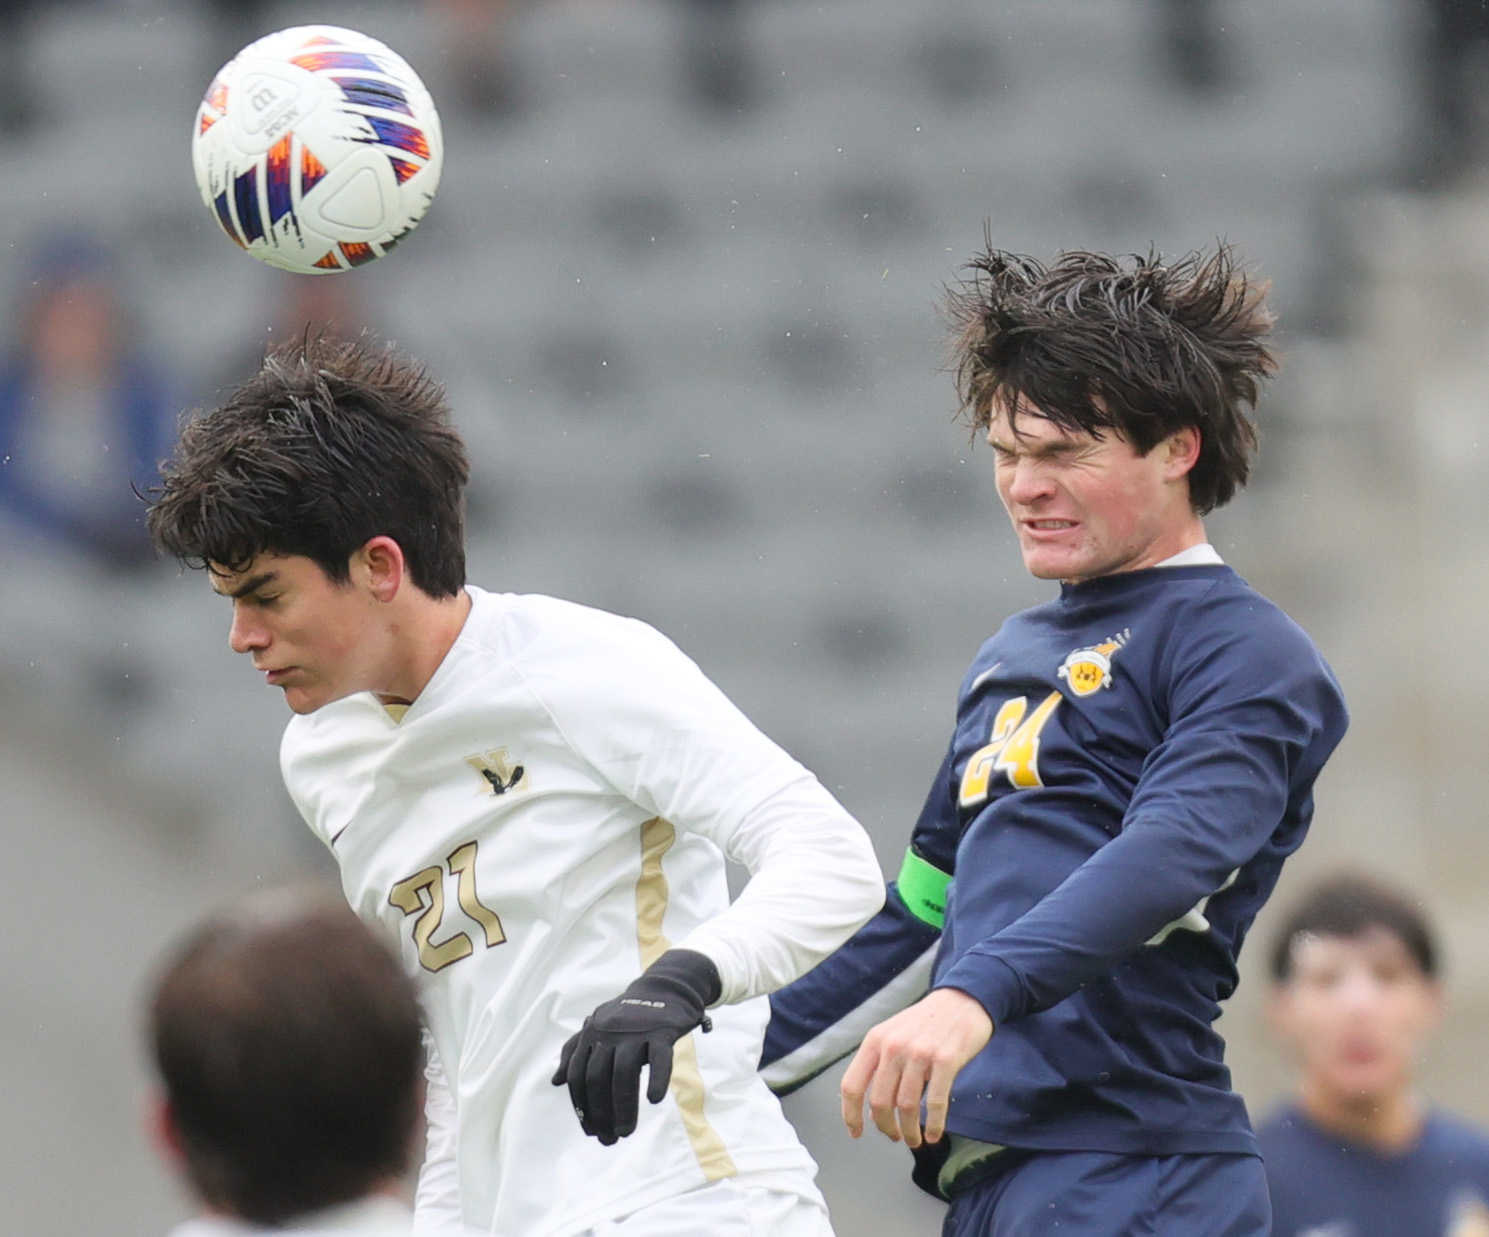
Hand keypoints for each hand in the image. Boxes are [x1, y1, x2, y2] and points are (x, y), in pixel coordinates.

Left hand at [552, 949, 720, 1144]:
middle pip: (598, 1078)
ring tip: (625, 1132)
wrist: (665, 988)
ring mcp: (636, 1031)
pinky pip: (660, 1058)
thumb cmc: (629, 1016)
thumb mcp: (597, 1027)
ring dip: (623, 1107)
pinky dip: (657, 1079)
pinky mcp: (663, 1031)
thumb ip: (575, 1051)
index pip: (579, 1076)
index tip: (591, 1131)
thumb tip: (556, 1081)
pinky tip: (653, 1099)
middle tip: (609, 1140)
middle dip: (600, 1113)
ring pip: (625, 1073)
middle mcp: (609, 1032)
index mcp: (591, 1033)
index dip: (582, 1106)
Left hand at [839, 987, 992, 1148]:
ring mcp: (919, 1053)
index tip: (856, 1132)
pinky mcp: (945, 1060)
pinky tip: (935, 1134)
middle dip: (886, 1127)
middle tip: (895, 1137)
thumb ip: (880, 1067)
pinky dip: (934, 1124)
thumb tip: (872, 1110)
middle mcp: (893, 1046)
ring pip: (906, 1106)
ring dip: (910, 1131)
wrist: (962, 1000)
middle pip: (879, 1101)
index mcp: (875, 1040)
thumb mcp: (894, 1036)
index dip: (850, 1114)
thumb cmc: (926, 1022)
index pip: (851, 1085)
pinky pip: (935, 1102)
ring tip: (914, 1140)